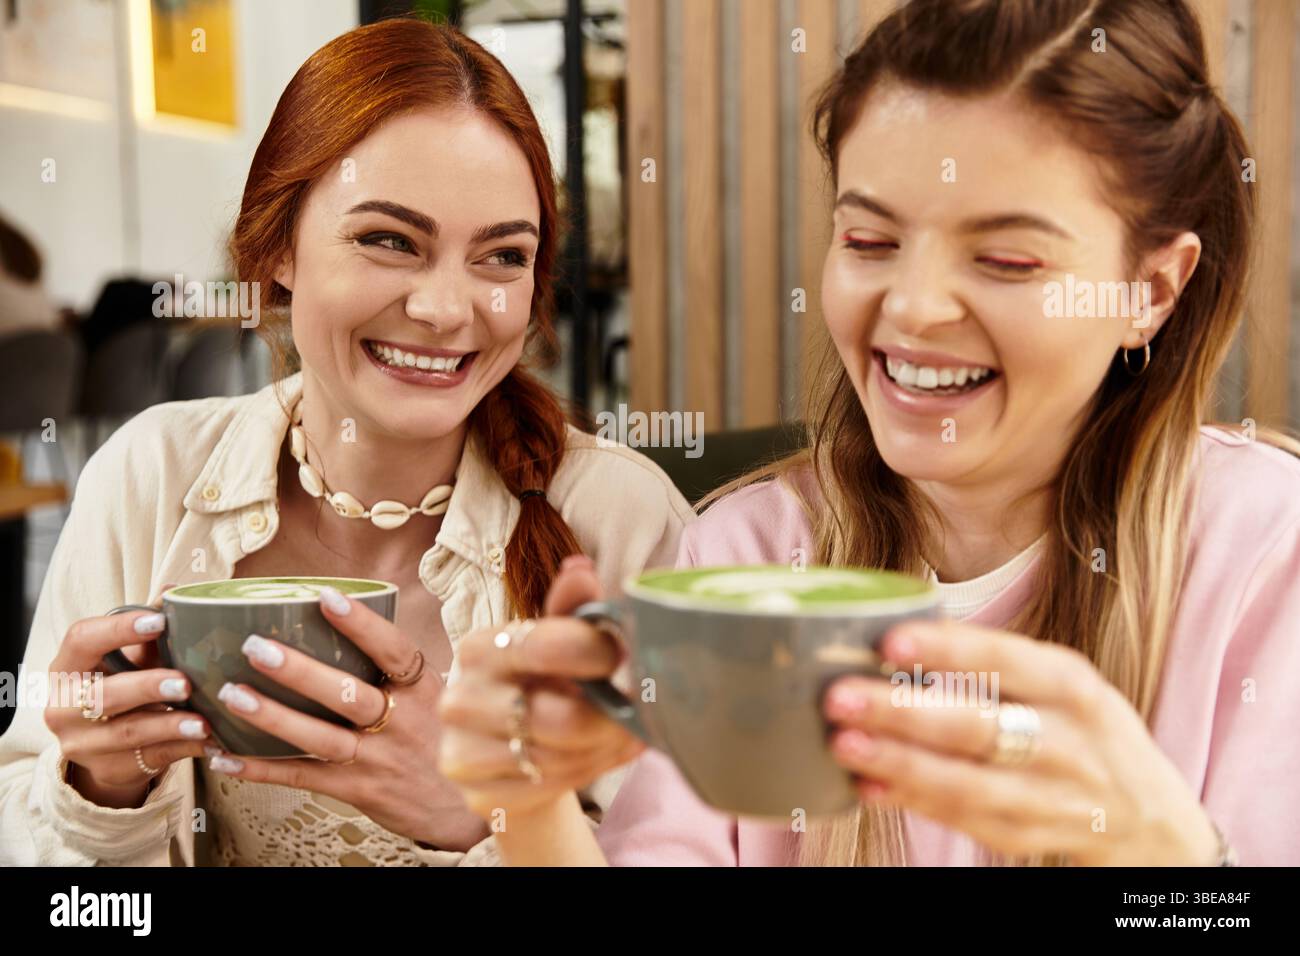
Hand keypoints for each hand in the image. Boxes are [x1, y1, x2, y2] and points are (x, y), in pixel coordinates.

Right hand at [46, 586, 216, 808]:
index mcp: (66, 668)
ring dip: (170, 725)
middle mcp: (64, 708)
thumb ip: (149, 629)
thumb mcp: (128, 657)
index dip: (119, 629)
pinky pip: (151, 759)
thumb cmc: (120, 684)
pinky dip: (185, 748)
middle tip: (184, 681)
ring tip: (203, 721)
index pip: (82, 640)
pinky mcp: (110, 770)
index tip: (159, 620)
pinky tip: (210, 740)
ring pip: (128, 733)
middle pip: (103, 696)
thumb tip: (177, 593)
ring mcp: (83, 744)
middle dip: (146, 687)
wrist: (106, 746)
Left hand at [203, 587, 485, 851]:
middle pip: (348, 693)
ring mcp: (380, 758)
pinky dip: (264, 768)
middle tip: (256, 647)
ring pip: (321, 736)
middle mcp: (402, 722)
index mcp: (424, 690)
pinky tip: (228, 757)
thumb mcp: (441, 696)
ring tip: (232, 696)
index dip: (361, 624)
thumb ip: (404, 669)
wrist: (470, 810)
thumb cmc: (447, 740)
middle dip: (300, 671)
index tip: (326, 597)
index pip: (394, 651)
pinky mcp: (361, 789)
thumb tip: (363, 619)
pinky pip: (306, 777)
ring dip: (273, 717)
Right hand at [438, 555, 644, 821]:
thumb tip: (580, 569)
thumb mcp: (555, 641)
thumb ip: (570, 609)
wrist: (507, 751)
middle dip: (612, 719)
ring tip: (624, 734)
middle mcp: (460, 699)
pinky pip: (549, 790)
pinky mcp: (476, 796)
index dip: (599, 653)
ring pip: (560, 759)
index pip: (548, 647)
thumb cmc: (538, 683)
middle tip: (638, 712)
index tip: (624, 658)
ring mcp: (461, 752)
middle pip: (562, 720)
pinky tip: (601, 756)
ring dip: (606, 749)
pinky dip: (588, 774)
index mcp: (479, 649)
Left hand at [823, 618, 1219, 864]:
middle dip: (902, 712)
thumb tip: (886, 645)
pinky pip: (965, 820)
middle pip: (979, 726)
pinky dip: (914, 803)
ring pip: (968, 782)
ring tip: (844, 745)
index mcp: (1072, 686)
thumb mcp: (1060, 686)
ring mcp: (1053, 797)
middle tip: (839, 698)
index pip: (1007, 660)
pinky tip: (868, 787)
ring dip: (899, 764)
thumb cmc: (1082, 730)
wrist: (1154, 819)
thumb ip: (992, 668)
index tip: (888, 641)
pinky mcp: (1031, 837)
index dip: (948, 651)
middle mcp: (1068, 741)